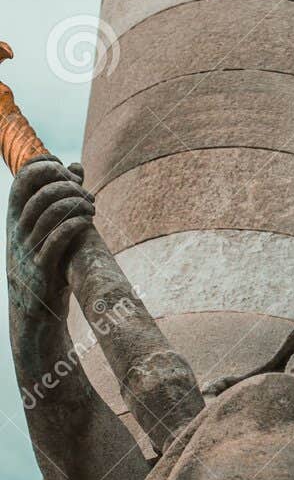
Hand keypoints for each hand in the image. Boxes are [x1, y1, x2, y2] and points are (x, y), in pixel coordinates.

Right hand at [7, 156, 94, 317]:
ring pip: (48, 214)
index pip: (22, 180)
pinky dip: (73, 225)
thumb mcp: (48, 230)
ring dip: (75, 204)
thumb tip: (76, 166)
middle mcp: (17, 231)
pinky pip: (56, 240)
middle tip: (87, 195)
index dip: (43, 165)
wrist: (34, 313)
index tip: (65, 168)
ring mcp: (27, 250)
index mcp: (16, 218)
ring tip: (92, 208)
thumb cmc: (46, 264)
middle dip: (67, 186)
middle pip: (38, 193)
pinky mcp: (41, 269)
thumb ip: (62, 198)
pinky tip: (87, 222)